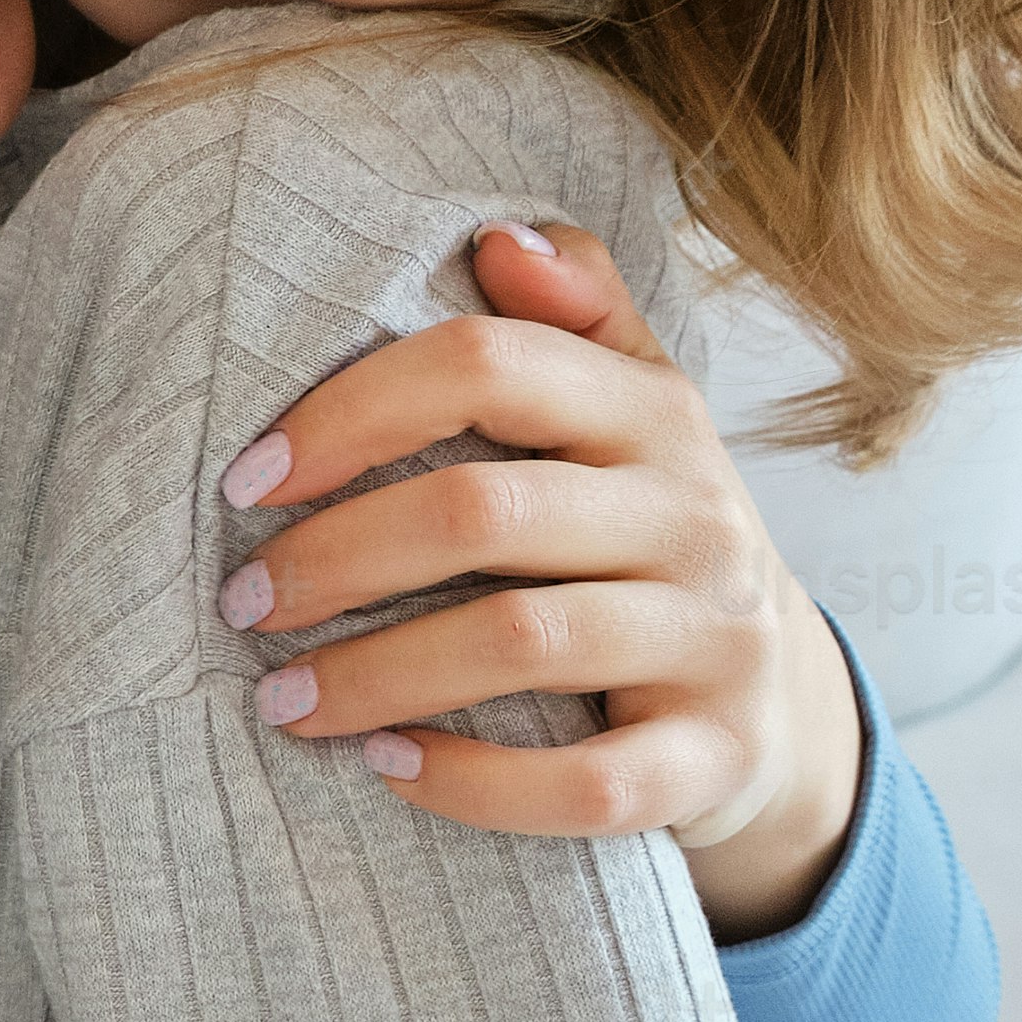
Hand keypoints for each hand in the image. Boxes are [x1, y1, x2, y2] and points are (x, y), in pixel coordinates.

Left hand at [221, 219, 864, 937]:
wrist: (778, 705)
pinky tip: (386, 765)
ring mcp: (714, 640)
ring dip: (374, 674)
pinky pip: (587, 785)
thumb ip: (572, 311)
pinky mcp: (716, 760)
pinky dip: (471, 782)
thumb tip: (495, 236)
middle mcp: (695, 515)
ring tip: (280, 700)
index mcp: (654, 411)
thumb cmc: (646, 540)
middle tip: (242, 601)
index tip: (247, 479)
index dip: (350, 411)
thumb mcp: (632, 411)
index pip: (488, 364)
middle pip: (482, 511)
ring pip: (523, 643)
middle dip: (335, 558)